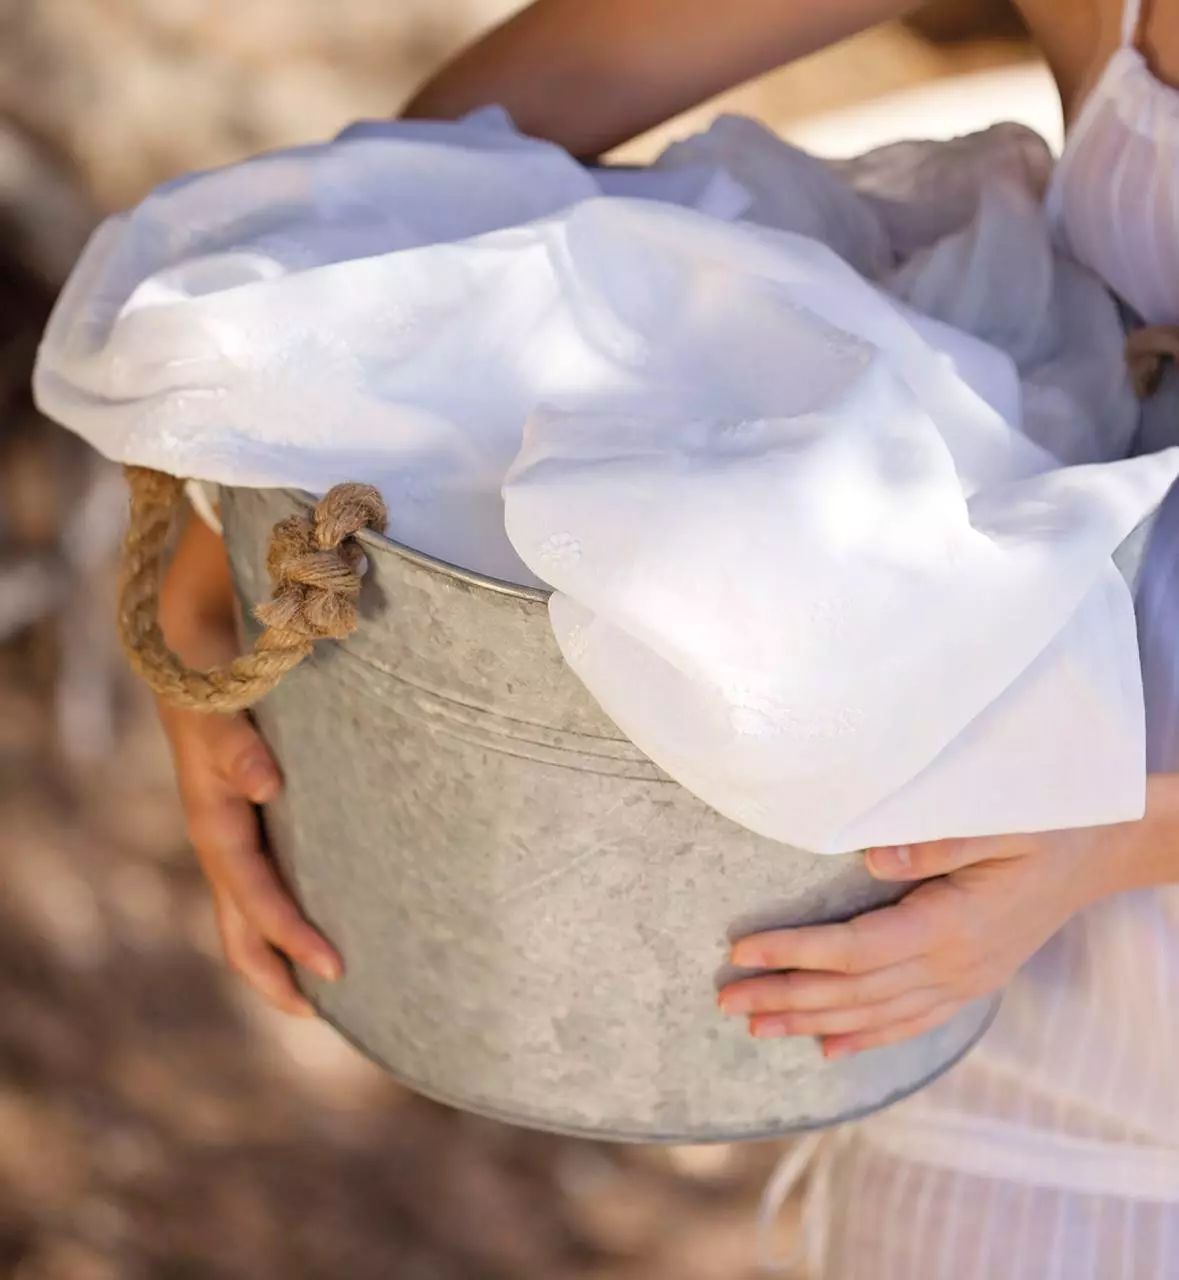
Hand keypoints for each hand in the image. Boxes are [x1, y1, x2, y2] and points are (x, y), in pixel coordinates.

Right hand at [161, 702, 342, 1015]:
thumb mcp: (224, 717)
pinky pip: (263, 893)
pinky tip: (322, 924)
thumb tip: (266, 784)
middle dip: (276, 981)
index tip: (335, 971)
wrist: (195, 672)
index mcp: (217, 833)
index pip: (257, 903)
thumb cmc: (215, 696)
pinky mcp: (247, 835)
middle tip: (325, 1015)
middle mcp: (222, 851)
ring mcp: (232, 847)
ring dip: (280, 960)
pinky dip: (285, 924)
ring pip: (248, 922)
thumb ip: (242, 749)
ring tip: (326, 991)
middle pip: (240, 936)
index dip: (292, 940)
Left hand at [717, 818, 1146, 1058]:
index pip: (855, 949)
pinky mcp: (969, 984)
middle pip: (853, 991)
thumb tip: (867, 853)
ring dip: (811, 1022)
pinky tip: (827, 1049)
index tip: (743, 950)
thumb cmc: (1045, 828)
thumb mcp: (999, 824)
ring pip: (874, 1015)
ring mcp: (962, 982)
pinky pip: (910, 1023)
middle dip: (785, 996)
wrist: (1100, 856)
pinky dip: (865, 1039)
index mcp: (950, 924)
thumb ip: (935, 841)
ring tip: (755, 1027)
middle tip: (725, 1001)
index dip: (796, 952)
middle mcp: (952, 966)